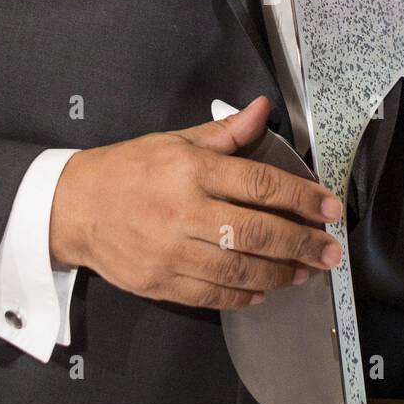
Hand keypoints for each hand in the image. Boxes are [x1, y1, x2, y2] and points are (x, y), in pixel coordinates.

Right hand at [48, 95, 343, 308]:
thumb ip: (225, 133)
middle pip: (258, 233)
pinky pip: (213, 294)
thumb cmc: (128, 169)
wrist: (73, 208)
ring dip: (281, 274)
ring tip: (305, 273)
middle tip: (330, 253)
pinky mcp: (160, 283)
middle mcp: (184, 212)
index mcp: (191, 170)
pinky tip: (264, 290)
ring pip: (240, 269)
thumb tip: (263, 109)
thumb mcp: (175, 141)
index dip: (302, 198)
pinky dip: (244, 295)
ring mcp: (171, 252)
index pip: (261, 185)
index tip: (331, 209)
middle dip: (302, 245)